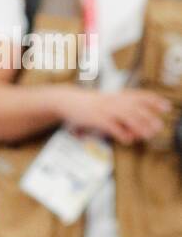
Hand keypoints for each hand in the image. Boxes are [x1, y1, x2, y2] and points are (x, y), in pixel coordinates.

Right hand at [54, 86, 170, 143]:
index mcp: (118, 96)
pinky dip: (122, 134)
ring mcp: (107, 109)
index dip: (155, 100)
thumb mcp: (106, 106)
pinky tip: (128, 140)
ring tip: (148, 134)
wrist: (69, 101)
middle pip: (137, 108)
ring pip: (128, 116)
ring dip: (140, 126)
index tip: (166, 106)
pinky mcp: (98, 119)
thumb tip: (132, 130)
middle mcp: (115, 101)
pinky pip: (113, 126)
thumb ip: (120, 116)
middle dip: (150, 117)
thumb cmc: (88, 105)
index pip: (141, 96)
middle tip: (159, 126)